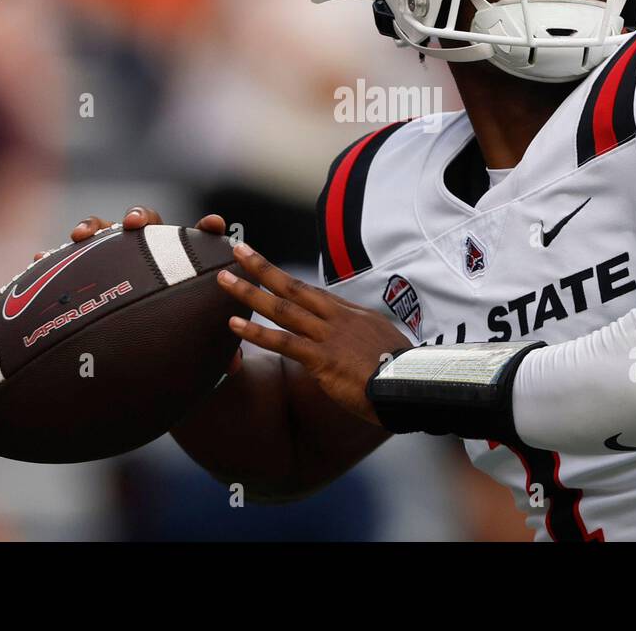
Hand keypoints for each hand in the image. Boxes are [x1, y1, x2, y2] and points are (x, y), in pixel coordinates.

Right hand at [37, 207, 243, 376]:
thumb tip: (233, 369)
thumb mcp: (198, 345)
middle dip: (141, 217)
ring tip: (80, 236)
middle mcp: (150, 253)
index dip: (210, 229)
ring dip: (94, 226)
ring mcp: (117, 258)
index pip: (202, 238)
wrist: (147, 355)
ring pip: (106, 231)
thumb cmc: (180, 342)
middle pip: (149, 223)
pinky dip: (55, 255)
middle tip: (133, 224)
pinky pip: (71, 259)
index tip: (215, 225)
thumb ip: (217, 351)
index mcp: (184, 263)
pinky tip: (38, 259)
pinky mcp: (89, 271)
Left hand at [215, 241, 410, 425]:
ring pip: (282, 308)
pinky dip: (256, 332)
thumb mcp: (381, 344)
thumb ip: (360, 337)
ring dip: (249, 292)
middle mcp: (336, 318)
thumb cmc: (400, 372)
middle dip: (262, 268)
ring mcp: (328, 336)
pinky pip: (283, 341)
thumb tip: (351, 339)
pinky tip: (233, 324)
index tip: (265, 267)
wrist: (412, 386)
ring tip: (223, 279)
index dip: (285, 279)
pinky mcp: (322, 358)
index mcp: (350, 314)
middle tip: (237, 250)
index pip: (310, 292)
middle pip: (292, 287)